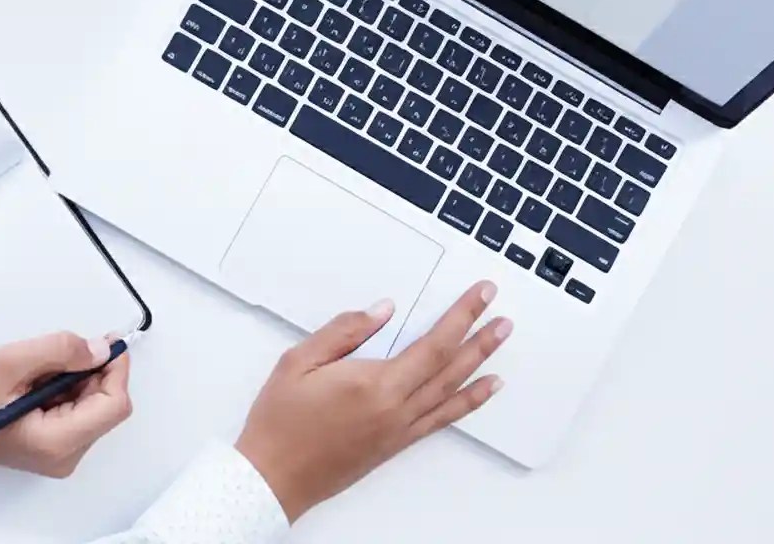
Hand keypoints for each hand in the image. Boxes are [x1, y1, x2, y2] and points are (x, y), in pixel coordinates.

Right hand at [0, 332, 131, 479]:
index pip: (115, 403)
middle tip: (57, 353)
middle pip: (106, 404)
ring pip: (91, 404)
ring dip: (73, 378)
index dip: (115, 368)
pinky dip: (61, 389)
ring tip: (33, 373)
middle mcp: (63, 456)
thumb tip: (100, 349)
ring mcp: (57, 453)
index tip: (106, 341)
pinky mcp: (49, 446)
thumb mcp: (10, 362)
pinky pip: (74, 410)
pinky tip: (32, 384)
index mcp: (57, 442)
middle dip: (89, 371)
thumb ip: (60, 350)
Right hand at [236, 282, 510, 521]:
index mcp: (374, 384)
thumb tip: (382, 310)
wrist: (272, 477)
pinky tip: (481, 391)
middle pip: (451, 366)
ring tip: (500, 342)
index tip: (480, 296)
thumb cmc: (280, 423)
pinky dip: (467, 403)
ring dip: (481, 365)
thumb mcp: (300, 361)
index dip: (462, 316)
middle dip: (480, 336)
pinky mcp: (395, 444)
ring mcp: (399, 430)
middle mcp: (395, 409)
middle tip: (501, 316)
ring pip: (452, 393)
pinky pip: (442, 419)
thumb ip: (345, 330)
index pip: (434, 343)